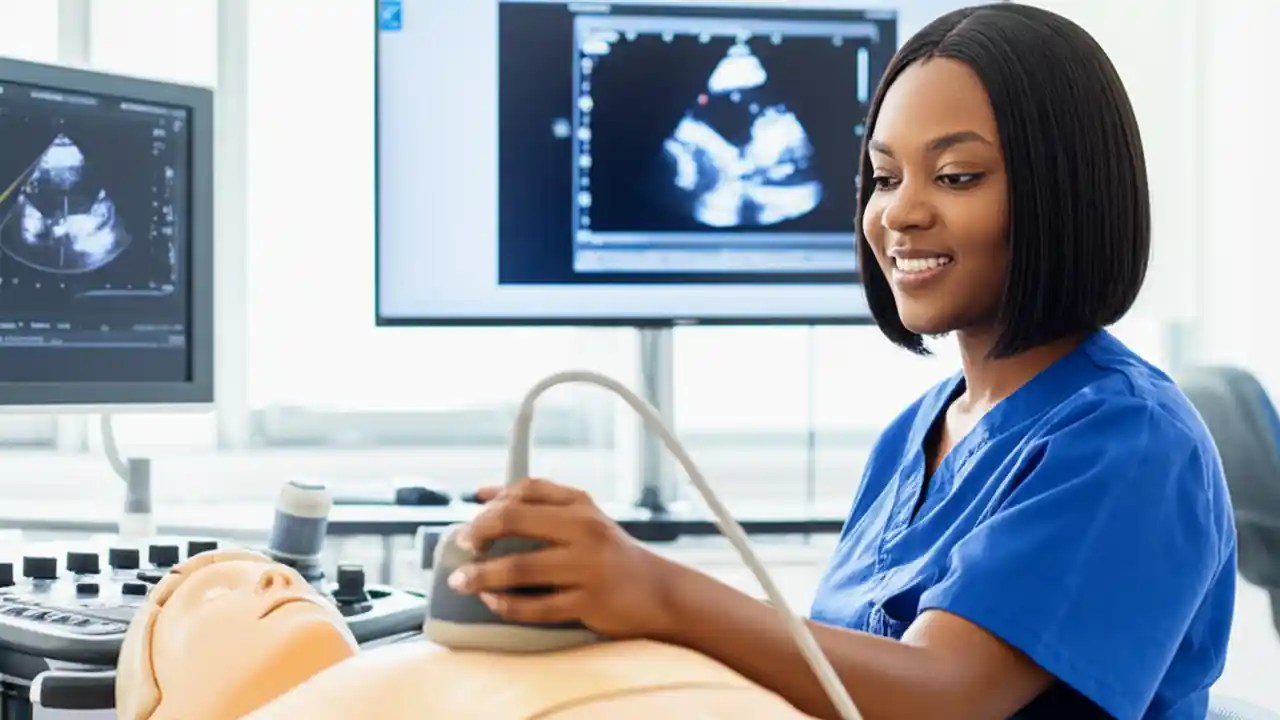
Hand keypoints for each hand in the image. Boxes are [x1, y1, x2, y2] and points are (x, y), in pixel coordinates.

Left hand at [446, 477, 675, 639]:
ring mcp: (587, 567)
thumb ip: (539, 504)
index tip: (471, 517)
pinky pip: (535, 606)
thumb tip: (483, 494)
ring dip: (480, 575)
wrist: (660, 591)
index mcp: (581, 505)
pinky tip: (492, 600)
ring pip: (519, 567)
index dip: (492, 501)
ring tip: (461, 581)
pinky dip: (505, 604)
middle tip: (461, 546)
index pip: (527, 489)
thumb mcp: (584, 519)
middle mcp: (585, 529)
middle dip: (477, 532)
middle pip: (515, 519)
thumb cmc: (610, 554)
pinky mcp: (588, 602)